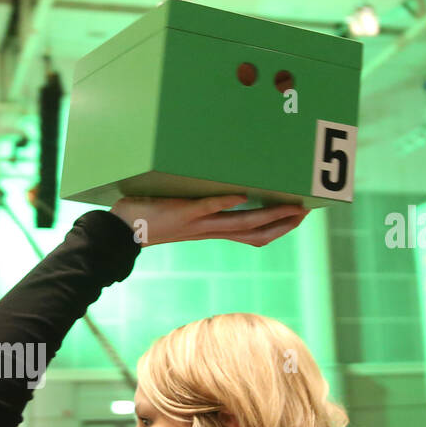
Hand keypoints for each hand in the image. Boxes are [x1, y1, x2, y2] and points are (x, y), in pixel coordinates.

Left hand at [109, 194, 308, 247]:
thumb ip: (202, 207)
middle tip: (305, 211)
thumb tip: (221, 191)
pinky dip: (225, 202)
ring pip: (238, 223)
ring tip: (288, 205)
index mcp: (211, 230)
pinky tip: (243, 194)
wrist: (120, 232)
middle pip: (254, 231)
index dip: (278, 228)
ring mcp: (196, 222)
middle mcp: (208, 229)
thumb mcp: (182, 215)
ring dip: (266, 214)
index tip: (299, 216)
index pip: (253, 235)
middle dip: (282, 222)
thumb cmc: (150, 219)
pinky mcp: (181, 213)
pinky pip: (207, 208)